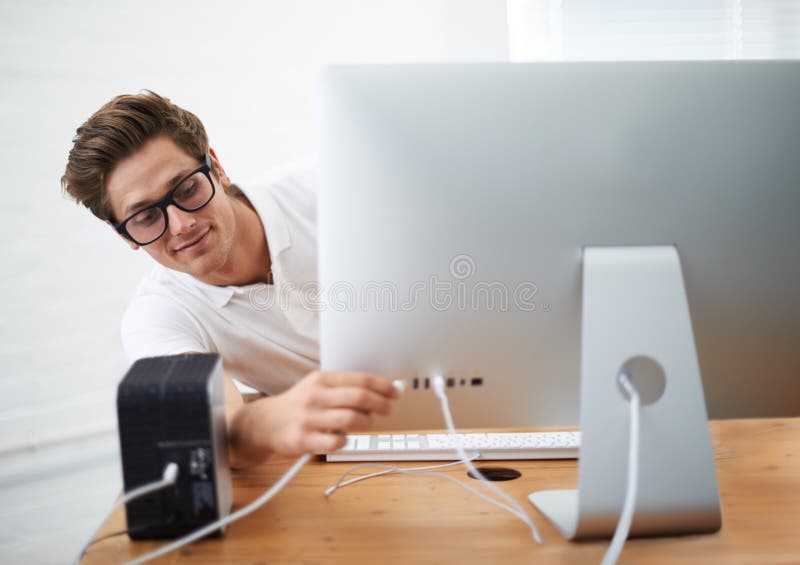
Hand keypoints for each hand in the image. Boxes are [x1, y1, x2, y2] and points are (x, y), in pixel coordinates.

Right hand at [234, 371, 401, 458]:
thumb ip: (344, 387)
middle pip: (359, 397)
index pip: (360, 379)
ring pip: (350, 418)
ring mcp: (309, 418)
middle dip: (380, 404)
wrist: (265, 423)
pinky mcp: (303, 439)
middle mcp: (315, 396)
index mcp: (321, 379)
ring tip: (366, 424)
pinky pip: (334, 441)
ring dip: (366, 423)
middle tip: (388, 409)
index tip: (396, 392)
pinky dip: (346, 441)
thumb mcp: (317, 386)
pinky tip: (344, 438)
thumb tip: (379, 390)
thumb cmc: (298, 404)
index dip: (383, 386)